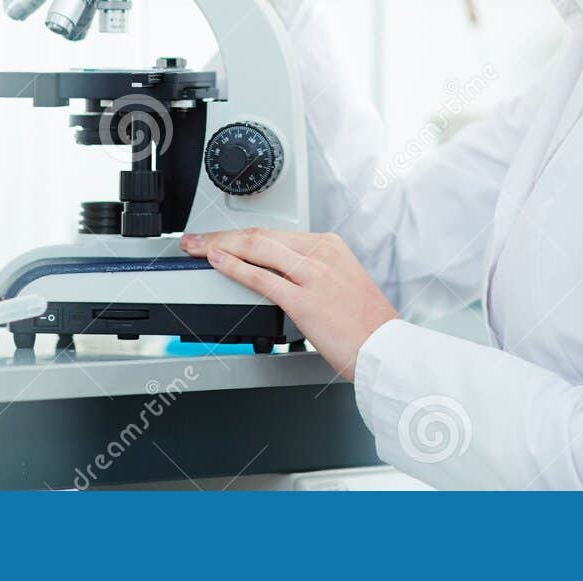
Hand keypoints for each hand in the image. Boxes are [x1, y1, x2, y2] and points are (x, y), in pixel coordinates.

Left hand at [180, 228, 397, 379]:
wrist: (385, 349)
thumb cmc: (366, 323)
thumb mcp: (342, 281)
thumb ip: (312, 272)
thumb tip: (277, 273)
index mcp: (329, 246)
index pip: (273, 233)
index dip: (240, 234)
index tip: (220, 237)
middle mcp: (320, 254)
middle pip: (260, 236)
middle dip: (222, 235)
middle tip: (197, 239)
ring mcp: (312, 274)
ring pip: (256, 249)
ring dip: (219, 245)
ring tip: (197, 248)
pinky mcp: (304, 300)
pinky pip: (261, 278)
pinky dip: (234, 267)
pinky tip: (216, 262)